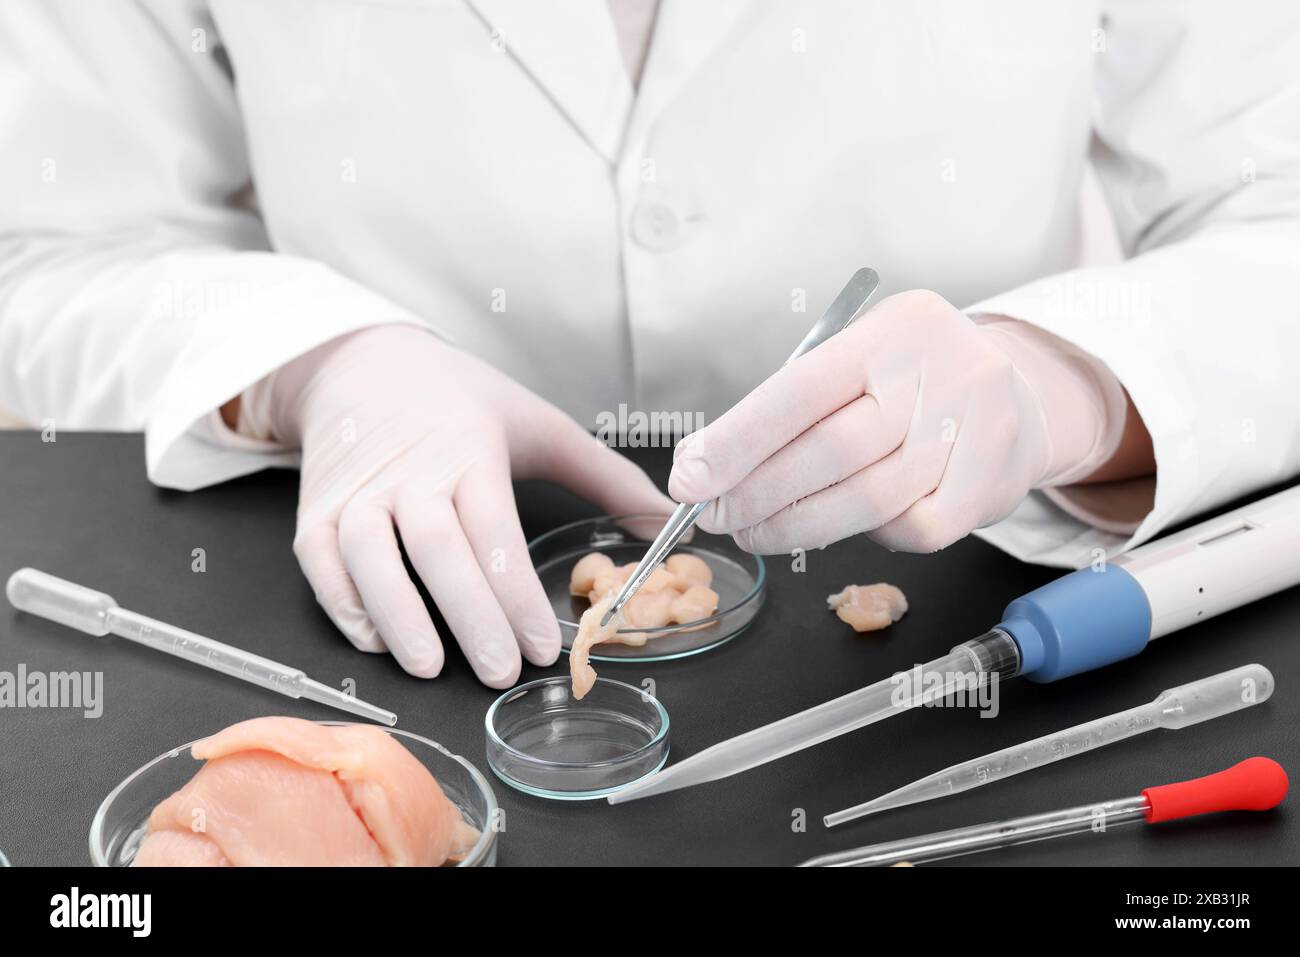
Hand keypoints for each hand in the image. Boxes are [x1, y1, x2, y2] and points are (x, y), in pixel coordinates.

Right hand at [265, 325, 672, 686]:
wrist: (363, 362)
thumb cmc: (461, 401)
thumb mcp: (540, 425)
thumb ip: (607, 477)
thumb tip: (670, 524)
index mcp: (470, 450)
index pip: (495, 530)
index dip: (516, 594)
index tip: (544, 646)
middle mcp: (409, 471)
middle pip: (436, 548)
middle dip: (470, 615)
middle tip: (499, 671)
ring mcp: (356, 489)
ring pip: (368, 554)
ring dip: (397, 614)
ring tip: (430, 667)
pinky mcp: (314, 508)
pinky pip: (321, 562)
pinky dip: (343, 604)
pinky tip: (376, 641)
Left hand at [668, 290, 1127, 554]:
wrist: (1022, 393)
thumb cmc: (911, 382)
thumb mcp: (856, 364)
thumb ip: (787, 410)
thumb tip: (703, 465)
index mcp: (893, 330)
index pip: (799, 391)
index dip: (737, 442)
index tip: (690, 479)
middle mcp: (943, 371)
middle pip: (831, 452)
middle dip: (757, 495)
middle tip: (717, 518)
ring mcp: (978, 428)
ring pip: (866, 500)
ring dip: (796, 527)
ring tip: (755, 531)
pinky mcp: (995, 483)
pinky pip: (910, 529)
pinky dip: (866, 536)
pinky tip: (842, 525)